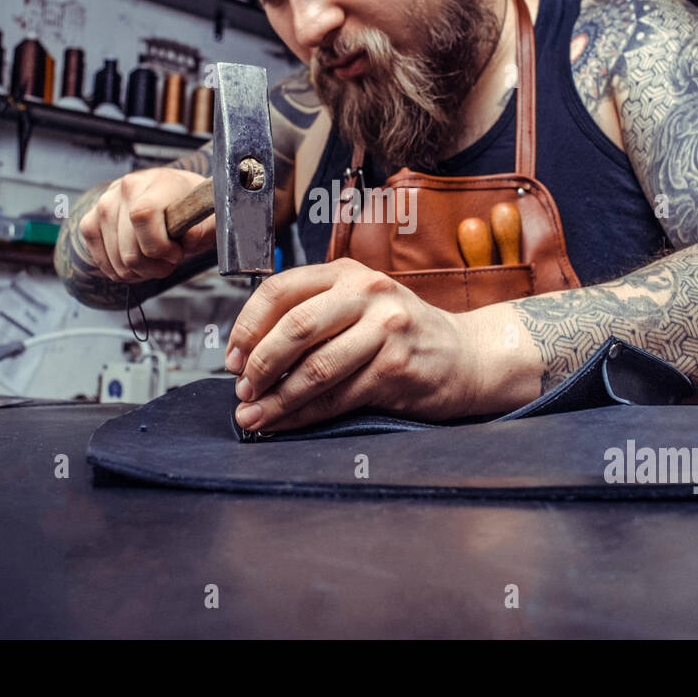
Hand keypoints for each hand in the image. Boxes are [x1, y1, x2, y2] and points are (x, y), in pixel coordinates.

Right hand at [78, 168, 213, 281]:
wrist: (175, 197)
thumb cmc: (192, 210)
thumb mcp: (209, 218)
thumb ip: (203, 229)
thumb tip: (188, 238)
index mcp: (157, 182)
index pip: (143, 216)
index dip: (160, 246)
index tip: (177, 253)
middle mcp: (124, 189)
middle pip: (130, 250)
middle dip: (155, 266)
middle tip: (170, 259)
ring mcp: (103, 205)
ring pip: (117, 262)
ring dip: (141, 271)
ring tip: (156, 260)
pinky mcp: (90, 223)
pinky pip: (102, 263)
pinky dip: (123, 272)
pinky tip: (139, 263)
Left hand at [225, 258, 482, 431]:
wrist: (465, 355)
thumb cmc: (401, 333)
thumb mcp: (359, 305)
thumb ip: (313, 313)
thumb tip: (249, 352)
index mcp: (346, 273)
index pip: (280, 289)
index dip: (247, 326)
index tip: (232, 356)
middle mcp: (367, 293)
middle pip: (294, 327)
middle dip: (259, 364)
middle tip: (242, 388)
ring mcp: (386, 329)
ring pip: (314, 368)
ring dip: (277, 397)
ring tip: (254, 414)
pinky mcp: (396, 367)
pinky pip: (337, 396)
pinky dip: (303, 415)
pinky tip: (284, 423)